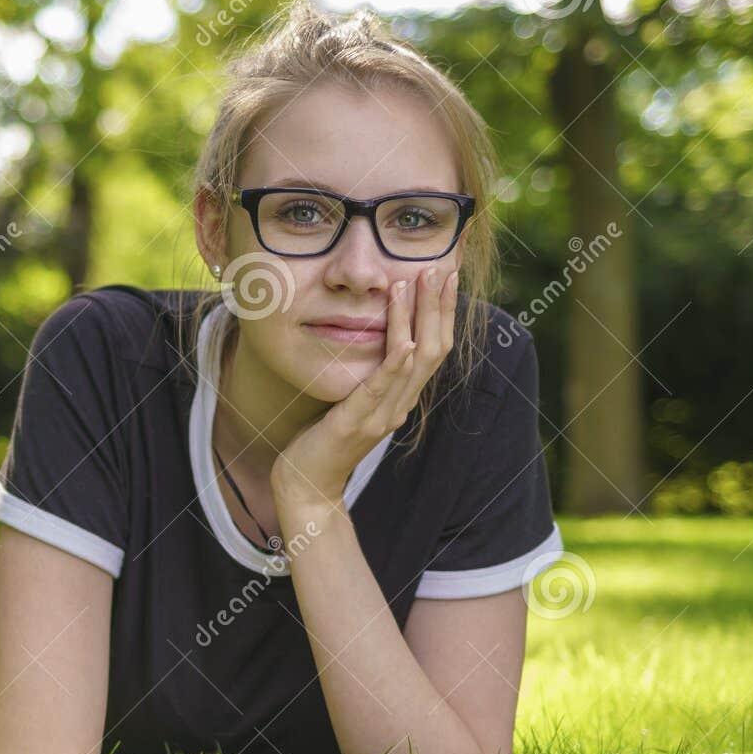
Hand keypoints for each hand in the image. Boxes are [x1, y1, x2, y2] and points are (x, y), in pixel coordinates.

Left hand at [271, 265, 459, 512]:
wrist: (307, 485)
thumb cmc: (323, 439)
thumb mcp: (352, 399)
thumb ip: (368, 375)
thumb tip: (374, 341)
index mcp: (400, 397)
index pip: (433, 348)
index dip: (442, 312)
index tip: (445, 277)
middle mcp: (399, 404)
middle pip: (433, 349)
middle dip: (438, 306)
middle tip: (441, 268)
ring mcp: (382, 414)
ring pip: (413, 361)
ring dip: (416, 319)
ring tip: (415, 282)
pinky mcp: (358, 422)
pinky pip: (383, 387)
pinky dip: (397, 362)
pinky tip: (407, 340)